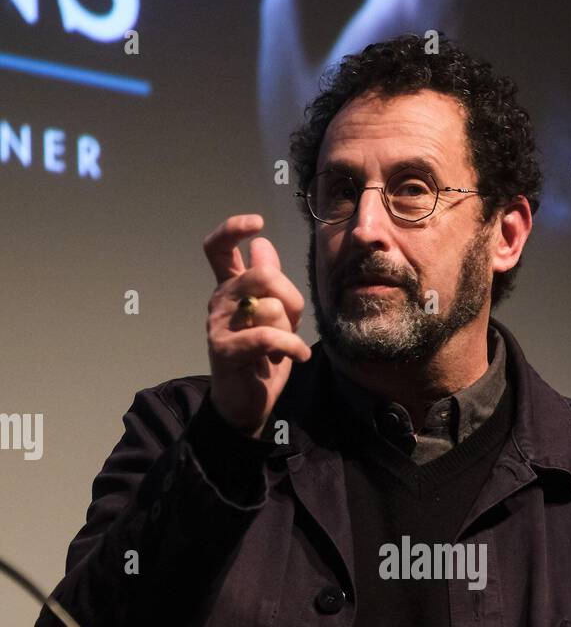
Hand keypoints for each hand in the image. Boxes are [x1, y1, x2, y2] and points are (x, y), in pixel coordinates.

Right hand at [203, 213, 311, 436]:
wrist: (247, 404)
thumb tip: (262, 244)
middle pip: (262, 273)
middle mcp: (220, 301)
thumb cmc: (262, 359)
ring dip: (288, 330)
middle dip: (291, 297)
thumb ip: (271, 284)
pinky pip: (267, 335)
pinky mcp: (223, 349)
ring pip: (269, 307)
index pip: (217, 247)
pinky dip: (290, 346)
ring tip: (283, 348)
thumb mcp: (276, 317)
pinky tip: (296, 356)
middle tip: (293, 322)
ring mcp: (218, 324)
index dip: (234, 228)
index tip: (258, 223)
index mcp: (230, 288)